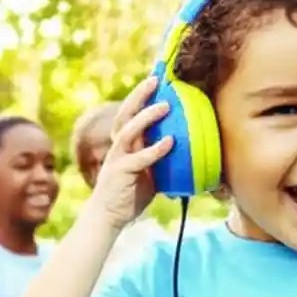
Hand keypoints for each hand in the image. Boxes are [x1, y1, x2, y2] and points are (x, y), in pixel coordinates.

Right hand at [88, 76, 173, 230]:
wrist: (108, 217)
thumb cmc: (129, 195)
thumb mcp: (148, 173)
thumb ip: (161, 161)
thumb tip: (188, 154)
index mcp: (125, 144)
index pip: (132, 113)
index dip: (141, 96)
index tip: (156, 78)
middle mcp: (118, 146)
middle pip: (126, 113)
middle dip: (140, 95)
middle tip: (156, 80)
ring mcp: (117, 158)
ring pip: (129, 130)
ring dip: (146, 116)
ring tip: (164, 106)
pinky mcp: (120, 172)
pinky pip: (139, 158)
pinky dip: (155, 149)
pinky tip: (169, 142)